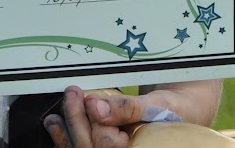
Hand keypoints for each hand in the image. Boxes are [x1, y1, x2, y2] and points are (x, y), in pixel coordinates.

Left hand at [45, 83, 219, 147]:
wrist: (178, 114)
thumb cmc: (169, 112)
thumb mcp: (154, 106)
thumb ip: (126, 108)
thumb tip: (95, 106)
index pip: (105, 143)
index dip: (95, 120)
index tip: (89, 98)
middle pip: (89, 146)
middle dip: (76, 119)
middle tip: (72, 93)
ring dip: (65, 130)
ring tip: (58, 111)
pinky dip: (63, 136)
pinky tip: (56, 124)